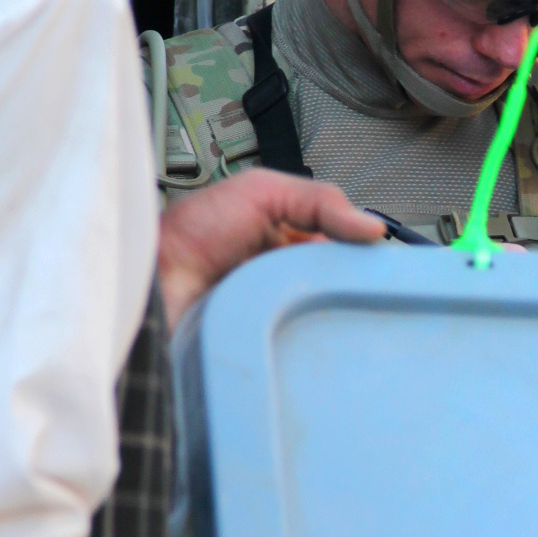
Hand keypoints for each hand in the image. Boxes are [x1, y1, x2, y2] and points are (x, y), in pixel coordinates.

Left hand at [157, 169, 383, 328]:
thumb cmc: (191, 233)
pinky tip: (317, 336)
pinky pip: (304, 344)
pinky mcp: (268, 339)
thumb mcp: (260, 192)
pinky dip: (313, 340)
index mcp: (287, 234)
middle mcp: (285, 272)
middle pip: (338, 283)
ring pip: (326, 317)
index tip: (385, 260)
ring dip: (334, 314)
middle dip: (352, 286)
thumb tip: (371, 227)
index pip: (342, 243)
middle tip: (365, 289)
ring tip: (341, 312)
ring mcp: (277, 308)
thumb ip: (318, 199)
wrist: (153, 282)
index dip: (363, 251)